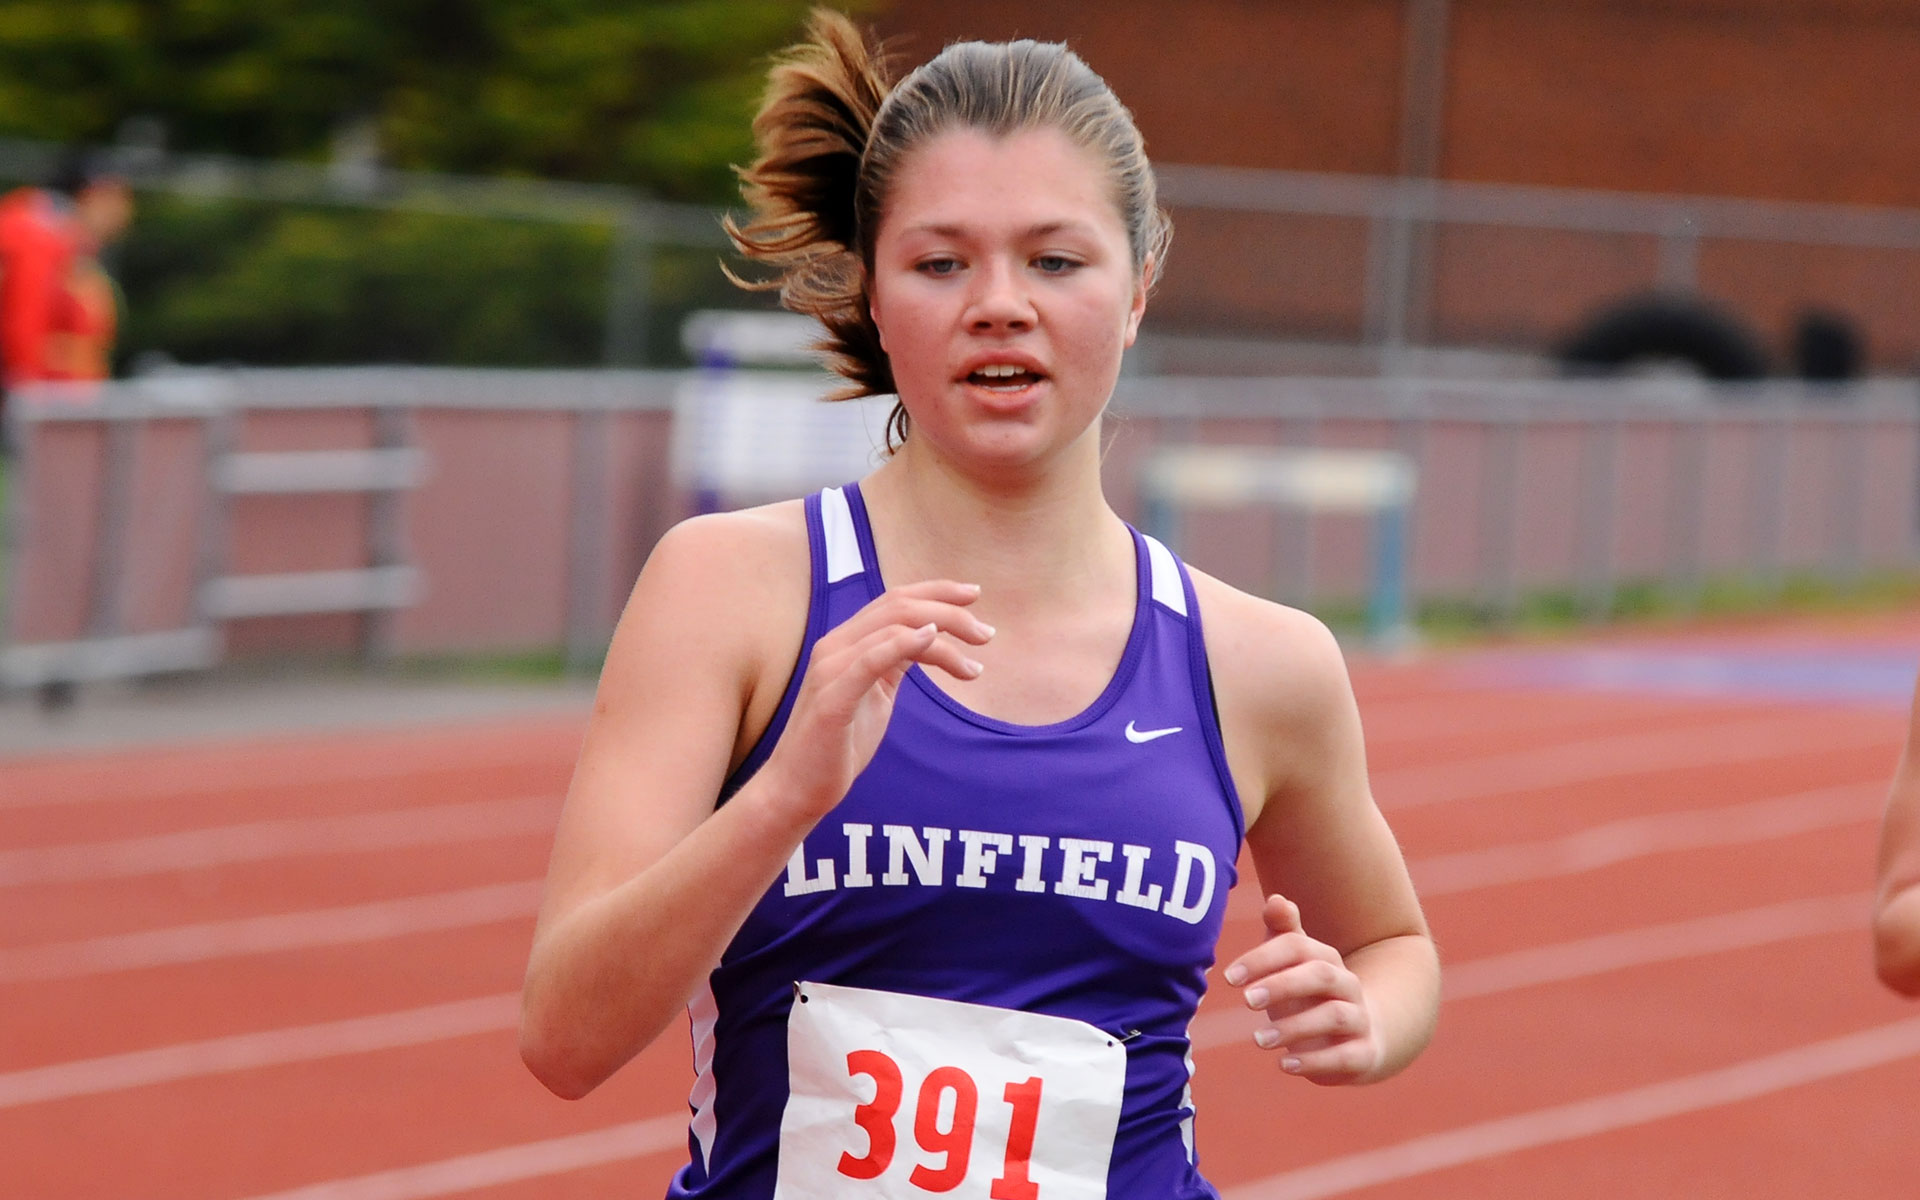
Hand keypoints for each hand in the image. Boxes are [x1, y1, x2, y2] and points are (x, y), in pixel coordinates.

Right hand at [760, 579, 992, 820]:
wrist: (798, 787)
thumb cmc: (838, 744)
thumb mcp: (875, 694)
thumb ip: (894, 665)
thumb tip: (928, 642)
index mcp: (847, 642)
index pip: (895, 600)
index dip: (936, 591)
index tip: (974, 595)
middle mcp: (836, 645)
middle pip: (899, 606)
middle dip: (950, 612)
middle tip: (987, 634)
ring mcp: (831, 668)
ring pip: (892, 627)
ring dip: (942, 635)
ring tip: (975, 662)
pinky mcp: (832, 698)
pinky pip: (870, 659)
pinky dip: (903, 643)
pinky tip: (931, 640)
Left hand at [1225, 894, 1381, 1084]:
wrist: (1361, 1037)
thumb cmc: (1311, 996)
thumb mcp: (1293, 967)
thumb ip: (1282, 934)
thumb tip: (1276, 899)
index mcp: (1325, 959)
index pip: (1297, 947)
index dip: (1262, 958)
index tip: (1228, 978)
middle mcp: (1347, 985)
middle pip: (1320, 975)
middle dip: (1281, 985)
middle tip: (1246, 1000)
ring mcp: (1359, 1019)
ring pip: (1334, 1016)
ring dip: (1294, 1027)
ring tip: (1257, 1039)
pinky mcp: (1364, 1054)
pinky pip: (1346, 1056)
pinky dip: (1315, 1061)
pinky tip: (1285, 1064)